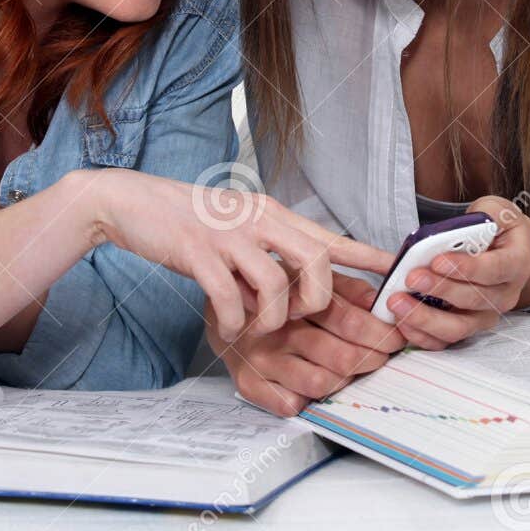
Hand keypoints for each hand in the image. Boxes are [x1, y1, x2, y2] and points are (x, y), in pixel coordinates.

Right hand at [94, 173, 392, 342]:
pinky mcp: (198, 253)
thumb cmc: (190, 221)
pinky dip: (235, 322)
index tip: (395, 269)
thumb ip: (272, 250)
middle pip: (316, 259)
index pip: (329, 235)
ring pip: (276, 283)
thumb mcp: (240, 228)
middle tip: (300, 316)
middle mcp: (258, 221)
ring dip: (272, 317)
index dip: (365, 255)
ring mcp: (229, 236)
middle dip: (318, 299)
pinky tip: (229, 327)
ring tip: (257, 325)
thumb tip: (304, 284)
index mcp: (272, 214)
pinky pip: (231, 297)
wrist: (134, 203)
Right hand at [209, 272, 405, 415]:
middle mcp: (275, 328)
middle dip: (372, 359)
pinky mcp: (247, 384)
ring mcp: (260, 358)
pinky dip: (310, 400)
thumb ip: (348, 288)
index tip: (397, 337)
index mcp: (293, 296)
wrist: (219, 306)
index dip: (380, 332)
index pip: (349, 319)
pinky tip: (314, 383)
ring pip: (322, 383)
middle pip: (342, 356)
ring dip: (345, 379)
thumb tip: (387, 300)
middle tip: (381, 356)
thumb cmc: (274, 293)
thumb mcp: (310, 278)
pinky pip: (291, 405)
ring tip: (350, 369)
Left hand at [385, 195, 529, 349]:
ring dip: (425, 318)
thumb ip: (483, 214)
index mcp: (517, 263)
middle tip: (411, 278)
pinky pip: (445, 339)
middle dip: (440, 290)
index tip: (437, 261)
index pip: (494, 269)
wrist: (504, 250)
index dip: (466, 268)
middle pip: (474, 300)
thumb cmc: (497, 229)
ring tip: (398, 302)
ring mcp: (487, 315)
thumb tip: (460, 227)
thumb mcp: (496, 210)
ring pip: (459, 327)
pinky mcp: (468, 326)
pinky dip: (421, 333)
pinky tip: (401, 320)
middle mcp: (505, 294)